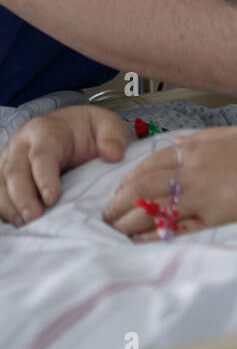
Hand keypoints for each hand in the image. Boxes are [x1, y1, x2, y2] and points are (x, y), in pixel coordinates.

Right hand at [0, 104, 129, 226]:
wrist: (70, 127)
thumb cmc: (87, 130)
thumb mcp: (107, 124)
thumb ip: (113, 135)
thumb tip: (113, 155)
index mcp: (46, 130)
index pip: (41, 154)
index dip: (44, 177)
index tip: (52, 198)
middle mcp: (22, 144)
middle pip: (14, 171)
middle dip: (22, 197)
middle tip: (35, 218)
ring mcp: (8, 159)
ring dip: (9, 205)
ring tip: (24, 224)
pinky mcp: (4, 175)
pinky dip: (3, 208)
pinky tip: (15, 222)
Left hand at [102, 125, 236, 240]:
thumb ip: (207, 140)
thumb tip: (181, 147)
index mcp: (201, 149)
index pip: (150, 162)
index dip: (131, 177)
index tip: (121, 188)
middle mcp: (195, 173)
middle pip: (143, 186)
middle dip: (121, 201)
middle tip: (109, 214)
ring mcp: (202, 199)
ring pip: (152, 210)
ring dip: (130, 222)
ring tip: (118, 231)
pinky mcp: (213, 223)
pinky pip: (174, 231)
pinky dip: (153, 237)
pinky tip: (142, 242)